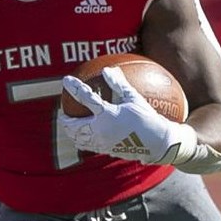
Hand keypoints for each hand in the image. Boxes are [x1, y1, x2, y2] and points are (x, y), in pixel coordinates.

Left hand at [59, 67, 196, 164]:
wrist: (157, 143)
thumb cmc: (148, 118)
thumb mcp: (135, 98)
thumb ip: (120, 84)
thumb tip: (108, 69)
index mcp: (108, 114)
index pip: (86, 97)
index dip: (75, 87)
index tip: (65, 80)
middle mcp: (101, 130)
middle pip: (74, 126)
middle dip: (65, 119)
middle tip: (63, 112)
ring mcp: (102, 142)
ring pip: (79, 139)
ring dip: (71, 132)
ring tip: (68, 126)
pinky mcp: (106, 150)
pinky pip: (88, 146)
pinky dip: (81, 141)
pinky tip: (82, 137)